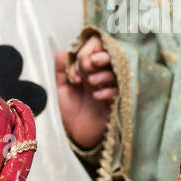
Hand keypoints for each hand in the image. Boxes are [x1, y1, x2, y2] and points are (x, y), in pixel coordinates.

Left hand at [56, 35, 116, 149]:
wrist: (77, 133)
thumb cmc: (72, 110)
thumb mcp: (62, 89)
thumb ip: (61, 70)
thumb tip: (62, 52)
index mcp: (88, 68)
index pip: (94, 47)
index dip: (86, 51)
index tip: (77, 64)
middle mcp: (101, 74)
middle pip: (109, 55)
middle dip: (98, 57)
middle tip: (88, 64)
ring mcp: (110, 86)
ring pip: (115, 71)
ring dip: (103, 74)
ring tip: (90, 82)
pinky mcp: (117, 100)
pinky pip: (118, 90)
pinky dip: (107, 90)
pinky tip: (96, 96)